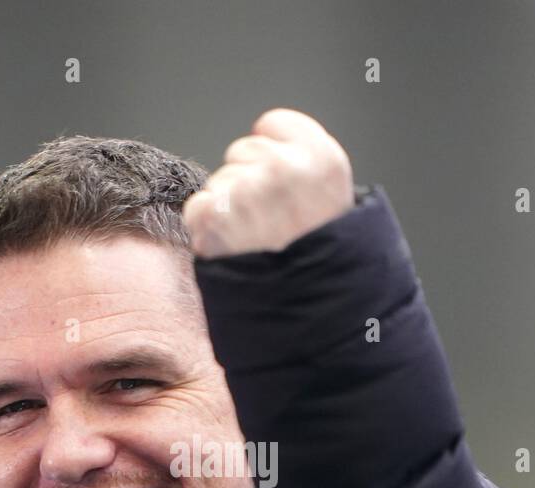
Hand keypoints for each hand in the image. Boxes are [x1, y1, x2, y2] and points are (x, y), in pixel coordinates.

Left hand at [183, 108, 354, 257]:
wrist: (312, 317)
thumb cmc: (323, 265)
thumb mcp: (335, 206)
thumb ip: (306, 169)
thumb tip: (270, 150)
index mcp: (324, 159)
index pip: (274, 124)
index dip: (273, 157)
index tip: (281, 187)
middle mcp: (286, 167)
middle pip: (245, 150)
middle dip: (249, 181)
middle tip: (270, 225)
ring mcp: (248, 190)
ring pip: (221, 180)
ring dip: (229, 207)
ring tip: (254, 241)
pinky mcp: (215, 214)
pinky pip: (199, 206)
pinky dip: (207, 228)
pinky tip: (233, 248)